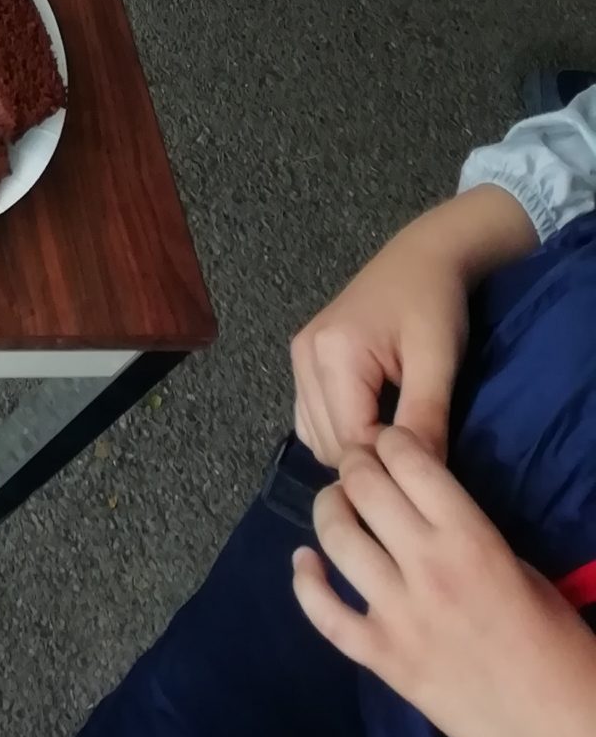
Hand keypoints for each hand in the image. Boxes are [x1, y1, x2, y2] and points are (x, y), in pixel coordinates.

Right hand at [290, 189, 536, 465]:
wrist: (422, 256)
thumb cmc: (434, 303)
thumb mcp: (438, 360)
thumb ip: (425, 418)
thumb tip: (421, 480)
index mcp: (331, 354)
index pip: (350, 441)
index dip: (388, 466)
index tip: (427, 471)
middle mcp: (303, 358)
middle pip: (329, 444)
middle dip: (371, 460)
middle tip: (417, 456)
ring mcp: (299, 358)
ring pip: (317, 437)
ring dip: (356, 450)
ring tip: (399, 438)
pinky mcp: (304, 360)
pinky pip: (313, 419)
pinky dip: (340, 433)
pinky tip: (375, 423)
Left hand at [294, 429, 595, 736]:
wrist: (558, 730)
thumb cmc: (555, 644)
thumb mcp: (518, 565)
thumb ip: (464, 529)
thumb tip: (419, 504)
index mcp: (469, 537)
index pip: (407, 458)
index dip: (389, 441)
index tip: (386, 444)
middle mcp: (426, 566)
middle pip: (363, 486)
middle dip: (355, 466)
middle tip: (358, 469)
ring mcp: (397, 614)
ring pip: (335, 538)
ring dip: (330, 511)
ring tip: (338, 506)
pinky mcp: (382, 658)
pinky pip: (324, 614)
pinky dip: (306, 583)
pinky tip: (304, 562)